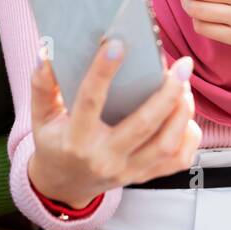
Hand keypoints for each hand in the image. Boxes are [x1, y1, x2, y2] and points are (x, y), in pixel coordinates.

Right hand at [26, 38, 201, 208]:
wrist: (64, 186)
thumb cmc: (55, 143)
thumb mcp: (41, 117)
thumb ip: (42, 86)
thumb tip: (46, 53)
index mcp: (76, 140)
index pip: (90, 101)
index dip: (102, 72)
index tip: (117, 43)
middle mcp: (104, 158)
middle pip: (143, 126)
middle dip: (168, 94)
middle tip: (182, 66)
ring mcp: (127, 171)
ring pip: (166, 145)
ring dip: (182, 113)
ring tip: (185, 86)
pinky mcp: (143, 176)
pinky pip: (176, 161)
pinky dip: (189, 137)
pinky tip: (186, 115)